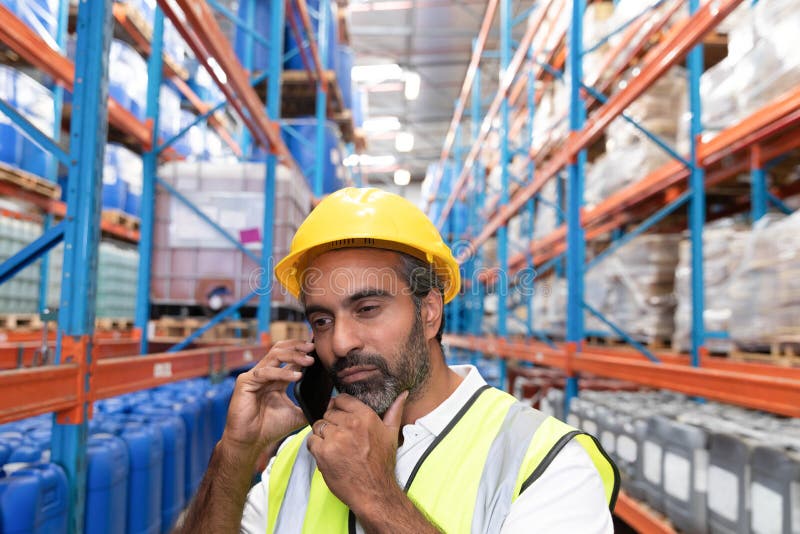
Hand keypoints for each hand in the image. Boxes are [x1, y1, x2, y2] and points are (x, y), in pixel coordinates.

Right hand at [221, 339, 313, 454]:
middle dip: (297, 346)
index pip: (289, 357)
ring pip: (274, 356)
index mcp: (276, 378)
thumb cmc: (270, 428)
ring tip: (309, 360)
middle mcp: (265, 374)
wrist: (251, 442)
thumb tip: (331, 402)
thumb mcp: (296, 414)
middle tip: (313, 348)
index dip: (302, 351)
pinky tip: (296, 376)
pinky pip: (265, 372)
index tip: (318, 350)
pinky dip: (282, 372)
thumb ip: (309, 404)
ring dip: (293, 355)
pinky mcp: (245, 382)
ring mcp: (254, 376)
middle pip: (280, 350)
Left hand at [307, 391, 408, 512]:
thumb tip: (402, 395)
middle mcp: (350, 424)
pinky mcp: (323, 452)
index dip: (338, 407)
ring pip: (319, 426)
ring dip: (323, 435)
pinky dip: (316, 447)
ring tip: (334, 447)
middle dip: (332, 423)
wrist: (374, 491)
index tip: (339, 415)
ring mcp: (335, 438)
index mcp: (366, 416)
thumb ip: (395, 411)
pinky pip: (311, 441)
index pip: (341, 399)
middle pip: (329, 413)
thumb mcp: (391, 434)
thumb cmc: (382, 464)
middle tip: (340, 437)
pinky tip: (328, 454)